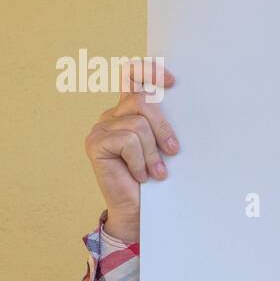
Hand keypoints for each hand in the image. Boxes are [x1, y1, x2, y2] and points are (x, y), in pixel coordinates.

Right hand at [82, 62, 178, 242]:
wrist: (139, 210)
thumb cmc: (155, 178)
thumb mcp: (163, 146)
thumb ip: (162, 123)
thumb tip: (184, 104)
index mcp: (128, 110)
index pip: (131, 74)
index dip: (149, 70)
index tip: (172, 82)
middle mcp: (112, 115)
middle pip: (142, 101)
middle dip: (163, 127)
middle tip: (173, 151)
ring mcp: (101, 128)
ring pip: (138, 124)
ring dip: (152, 152)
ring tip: (156, 172)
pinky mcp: (95, 143)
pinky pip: (127, 141)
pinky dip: (140, 160)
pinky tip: (140, 176)